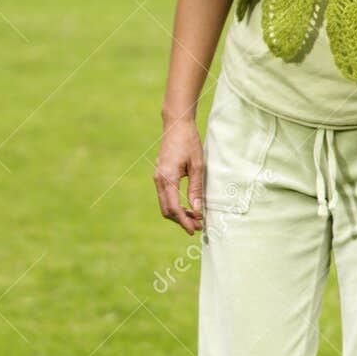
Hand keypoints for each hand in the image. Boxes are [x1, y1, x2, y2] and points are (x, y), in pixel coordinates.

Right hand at [154, 118, 205, 233]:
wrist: (176, 125)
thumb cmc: (189, 142)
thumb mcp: (197, 166)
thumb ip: (196, 189)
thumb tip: (197, 210)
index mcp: (167, 178)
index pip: (174, 208)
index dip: (184, 221)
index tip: (194, 230)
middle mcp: (159, 180)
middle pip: (167, 210)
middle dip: (181, 221)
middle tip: (198, 227)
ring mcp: (158, 178)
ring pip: (165, 204)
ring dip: (178, 214)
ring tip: (195, 219)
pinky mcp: (160, 176)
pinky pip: (165, 196)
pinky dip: (175, 205)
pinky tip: (188, 207)